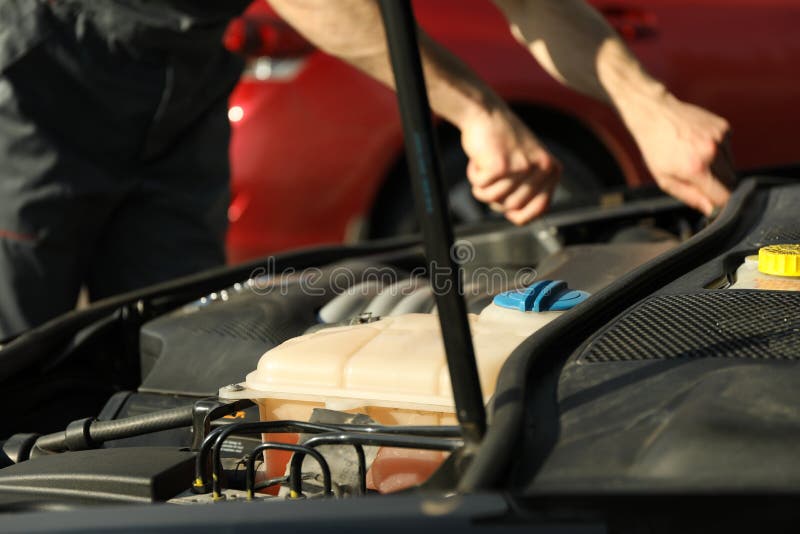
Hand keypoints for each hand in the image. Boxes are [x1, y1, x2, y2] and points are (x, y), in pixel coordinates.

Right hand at [459, 108, 561, 224]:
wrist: (486, 111)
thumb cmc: (503, 138)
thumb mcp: (527, 162)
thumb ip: (530, 188)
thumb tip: (520, 218)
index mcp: (551, 169)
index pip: (540, 209)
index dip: (520, 215)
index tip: (508, 212)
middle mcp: (540, 168)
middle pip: (512, 206)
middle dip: (496, 198)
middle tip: (490, 180)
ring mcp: (521, 167)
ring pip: (493, 199)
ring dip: (482, 187)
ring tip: (484, 166)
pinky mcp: (500, 166)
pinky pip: (480, 187)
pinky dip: (474, 176)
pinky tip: (478, 159)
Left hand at [625, 93, 734, 214]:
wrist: (656, 115)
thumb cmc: (656, 150)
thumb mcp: (665, 179)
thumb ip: (690, 197)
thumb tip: (711, 210)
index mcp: (696, 168)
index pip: (723, 196)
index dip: (721, 203)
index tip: (715, 204)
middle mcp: (712, 152)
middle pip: (730, 181)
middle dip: (718, 185)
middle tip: (698, 177)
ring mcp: (720, 137)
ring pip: (732, 165)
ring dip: (719, 168)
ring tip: (696, 157)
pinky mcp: (724, 128)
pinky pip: (729, 149)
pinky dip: (719, 151)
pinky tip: (700, 144)